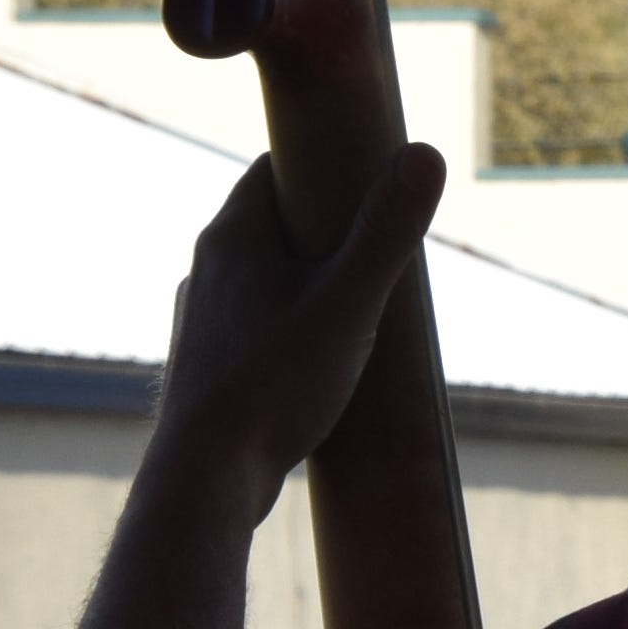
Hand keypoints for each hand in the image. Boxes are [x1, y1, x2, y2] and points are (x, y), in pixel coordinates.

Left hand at [146, 146, 445, 507]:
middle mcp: (206, 269)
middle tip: (384, 245)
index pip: (275, 167)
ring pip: (263, 277)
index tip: (372, 171)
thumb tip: (425, 153)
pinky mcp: (207, 362)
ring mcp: (202, 317)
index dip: (326, 161)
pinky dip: (290, 325)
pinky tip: (319, 359)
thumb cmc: (274, 384)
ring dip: (308, 281)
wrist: (207, 475)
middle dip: (328, 226)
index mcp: (232, 237)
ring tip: (359, 308)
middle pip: (273, 222)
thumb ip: (386, 231)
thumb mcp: (349, 303)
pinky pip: (256, 323)